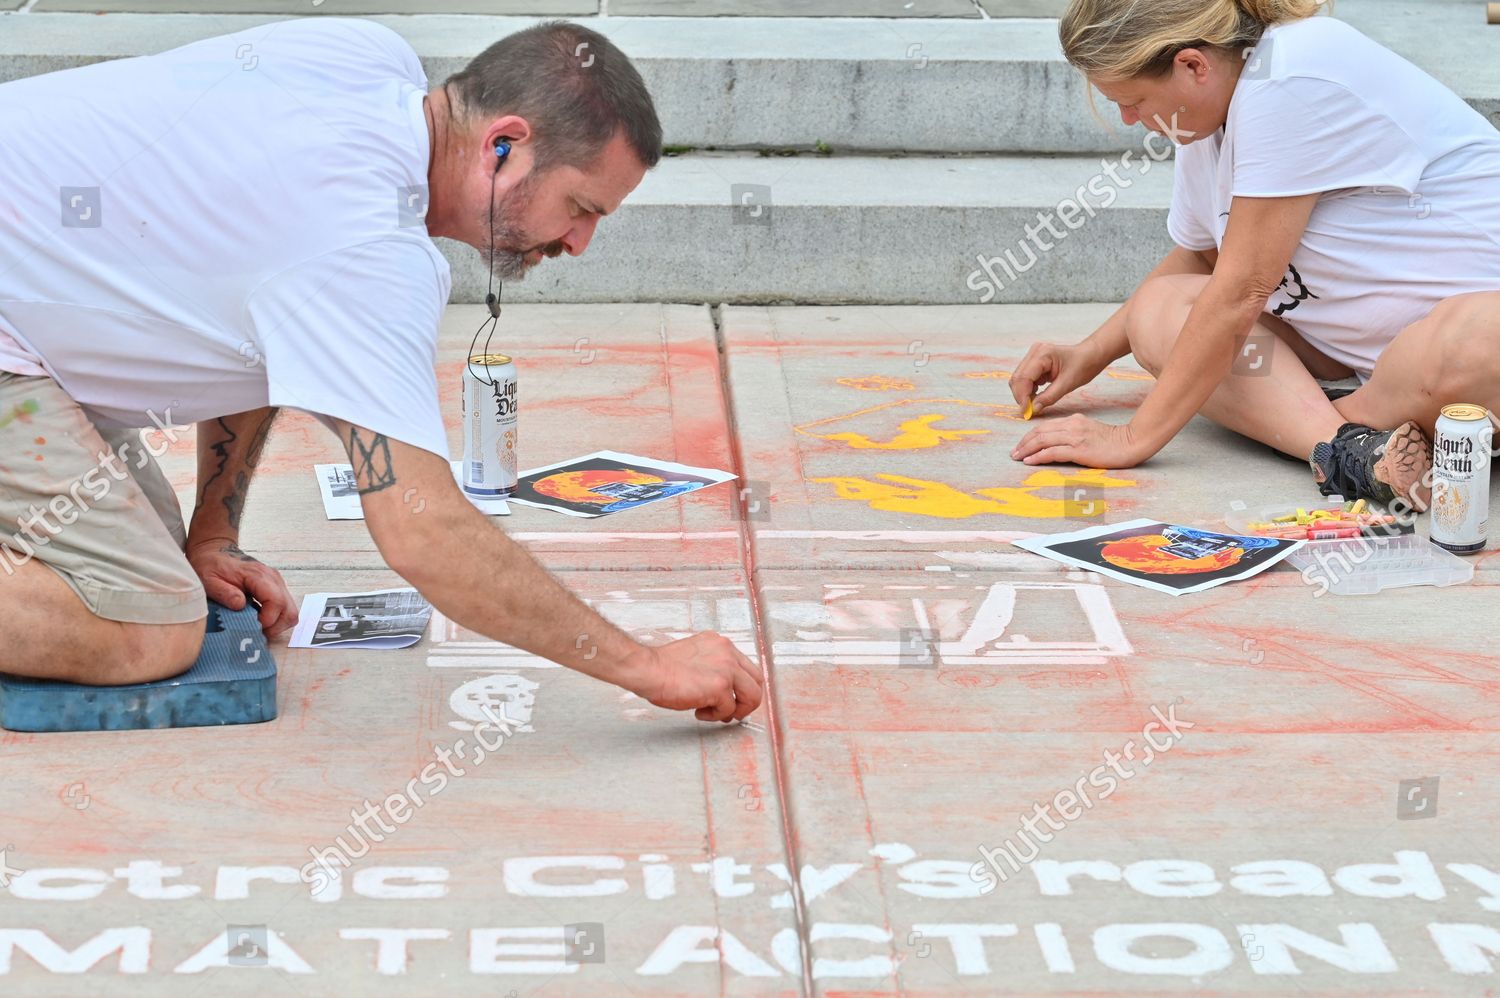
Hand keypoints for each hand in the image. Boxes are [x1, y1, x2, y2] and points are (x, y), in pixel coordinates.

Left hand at [185, 538, 298, 638]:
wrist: (215, 550)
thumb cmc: (211, 565)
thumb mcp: (209, 580)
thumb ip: (224, 593)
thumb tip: (240, 605)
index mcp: (258, 576)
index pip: (276, 603)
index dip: (266, 620)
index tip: (250, 626)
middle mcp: (273, 579)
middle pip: (290, 611)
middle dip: (275, 628)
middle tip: (256, 632)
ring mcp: (277, 583)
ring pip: (291, 612)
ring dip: (277, 625)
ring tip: (257, 627)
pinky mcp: (276, 588)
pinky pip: (285, 609)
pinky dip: (276, 619)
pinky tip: (258, 619)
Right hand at [624, 633, 762, 722]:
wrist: (648, 669)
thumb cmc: (661, 666)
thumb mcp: (694, 656)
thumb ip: (712, 666)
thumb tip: (722, 691)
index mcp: (720, 643)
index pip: (746, 666)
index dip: (742, 686)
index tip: (733, 697)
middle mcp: (728, 652)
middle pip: (757, 680)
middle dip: (747, 701)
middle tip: (733, 711)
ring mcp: (727, 668)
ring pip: (752, 696)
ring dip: (736, 710)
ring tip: (718, 714)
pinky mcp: (721, 686)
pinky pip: (729, 709)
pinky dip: (715, 716)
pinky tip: (698, 712)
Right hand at [1010, 340, 1106, 416]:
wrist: (1090, 356)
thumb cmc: (1084, 365)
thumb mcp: (1068, 384)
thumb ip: (1049, 397)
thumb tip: (1034, 409)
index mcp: (1043, 354)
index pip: (1023, 377)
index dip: (1022, 396)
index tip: (1026, 411)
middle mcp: (1035, 352)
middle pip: (1017, 378)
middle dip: (1021, 396)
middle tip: (1029, 410)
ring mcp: (1033, 356)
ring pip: (1018, 379)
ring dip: (1024, 393)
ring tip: (1035, 402)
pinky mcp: (1034, 362)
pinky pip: (1025, 379)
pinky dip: (1028, 390)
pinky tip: (1037, 395)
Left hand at [1011, 413, 1147, 468]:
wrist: (1131, 443)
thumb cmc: (1113, 441)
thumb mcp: (1089, 431)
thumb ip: (1073, 434)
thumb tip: (1055, 445)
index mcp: (1074, 420)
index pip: (1045, 426)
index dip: (1030, 435)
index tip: (1021, 445)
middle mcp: (1072, 426)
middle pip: (1040, 431)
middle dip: (1024, 442)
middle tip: (1014, 453)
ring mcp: (1075, 437)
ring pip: (1043, 440)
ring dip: (1027, 449)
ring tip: (1017, 457)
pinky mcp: (1079, 449)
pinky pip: (1052, 452)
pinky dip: (1038, 456)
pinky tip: (1029, 461)